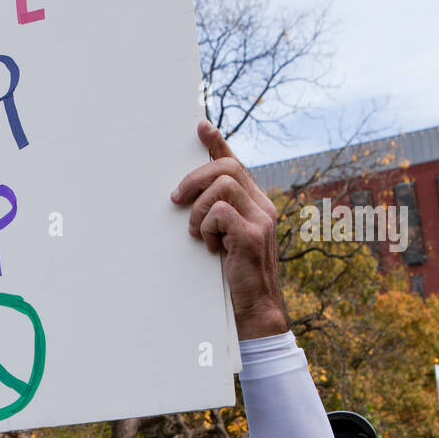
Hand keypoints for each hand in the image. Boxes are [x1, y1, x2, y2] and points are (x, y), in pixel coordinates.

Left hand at [171, 121, 287, 340]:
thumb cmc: (233, 276)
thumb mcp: (222, 239)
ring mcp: (261, 219)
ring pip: (222, 187)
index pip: (236, 164)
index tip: (200, 127)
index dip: (218, 143)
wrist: (255, 309)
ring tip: (199, 234)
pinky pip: (221, 212)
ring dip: (199, 210)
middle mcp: (262, 206)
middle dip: (195, 179)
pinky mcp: (253, 235)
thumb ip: (215, 217)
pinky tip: (211, 247)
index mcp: (255, 203)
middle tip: (176, 199)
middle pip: (227, 168)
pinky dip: (207, 228)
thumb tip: (184, 198)